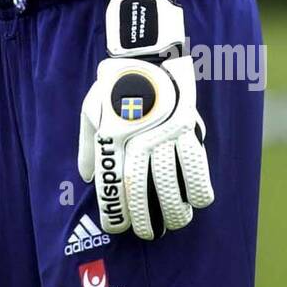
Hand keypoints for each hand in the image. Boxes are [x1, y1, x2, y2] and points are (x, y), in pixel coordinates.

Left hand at [77, 0, 213, 239]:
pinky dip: (200, 188)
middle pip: (140, 189)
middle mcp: (137, 137)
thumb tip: (87, 176)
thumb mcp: (91, 108)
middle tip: (147, 233)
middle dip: (144, 220)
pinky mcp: (188, 126)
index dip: (114, 212)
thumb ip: (88, 144)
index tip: (117, 227)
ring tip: (174, 223)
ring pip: (171, 183)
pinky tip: (198, 201)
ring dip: (174, 211)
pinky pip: (197, 165)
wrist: (146, 53)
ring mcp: (165, 133)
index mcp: (111, 135)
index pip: (112, 184)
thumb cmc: (116, 84)